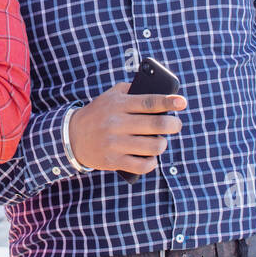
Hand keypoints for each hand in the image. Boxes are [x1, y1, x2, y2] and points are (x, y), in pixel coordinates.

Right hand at [68, 82, 186, 174]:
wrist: (72, 136)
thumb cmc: (99, 113)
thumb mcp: (110, 96)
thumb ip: (132, 90)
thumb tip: (160, 94)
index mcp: (118, 105)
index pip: (148, 102)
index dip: (168, 102)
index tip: (182, 102)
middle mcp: (117, 123)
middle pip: (156, 125)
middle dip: (173, 125)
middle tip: (175, 125)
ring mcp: (115, 144)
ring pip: (153, 147)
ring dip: (162, 144)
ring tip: (160, 141)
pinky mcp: (113, 161)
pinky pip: (142, 165)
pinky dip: (152, 162)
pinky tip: (150, 157)